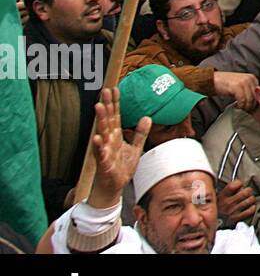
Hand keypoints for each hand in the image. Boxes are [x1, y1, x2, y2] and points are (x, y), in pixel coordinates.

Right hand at [88, 87, 150, 206]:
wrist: (114, 187)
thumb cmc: (121, 167)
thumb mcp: (135, 147)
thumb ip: (140, 133)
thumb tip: (147, 117)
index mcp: (116, 136)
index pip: (116, 116)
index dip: (115, 103)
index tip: (114, 88)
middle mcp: (109, 140)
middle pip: (108, 119)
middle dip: (107, 105)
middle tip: (105, 90)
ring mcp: (105, 151)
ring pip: (102, 132)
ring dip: (100, 119)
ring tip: (99, 106)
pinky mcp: (104, 163)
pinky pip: (101, 153)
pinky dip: (99, 146)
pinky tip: (97, 137)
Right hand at [212, 71, 259, 111]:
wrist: (213, 80)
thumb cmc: (227, 84)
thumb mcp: (241, 87)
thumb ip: (251, 92)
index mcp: (252, 78)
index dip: (258, 101)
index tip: (252, 106)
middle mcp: (249, 78)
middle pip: (255, 97)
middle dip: (251, 105)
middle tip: (244, 108)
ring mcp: (243, 82)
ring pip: (250, 100)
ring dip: (245, 107)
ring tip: (240, 107)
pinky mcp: (236, 86)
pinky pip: (242, 100)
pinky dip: (240, 105)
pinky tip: (236, 105)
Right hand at [217, 179, 256, 225]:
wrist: (212, 223)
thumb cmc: (218, 208)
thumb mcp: (218, 197)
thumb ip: (226, 189)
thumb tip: (236, 181)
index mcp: (222, 196)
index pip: (233, 185)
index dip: (239, 183)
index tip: (239, 185)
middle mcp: (228, 203)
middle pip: (246, 192)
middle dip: (248, 190)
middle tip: (247, 192)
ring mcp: (233, 211)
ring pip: (251, 199)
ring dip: (251, 199)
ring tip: (248, 199)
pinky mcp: (238, 218)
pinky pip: (251, 210)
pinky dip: (252, 207)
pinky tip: (249, 207)